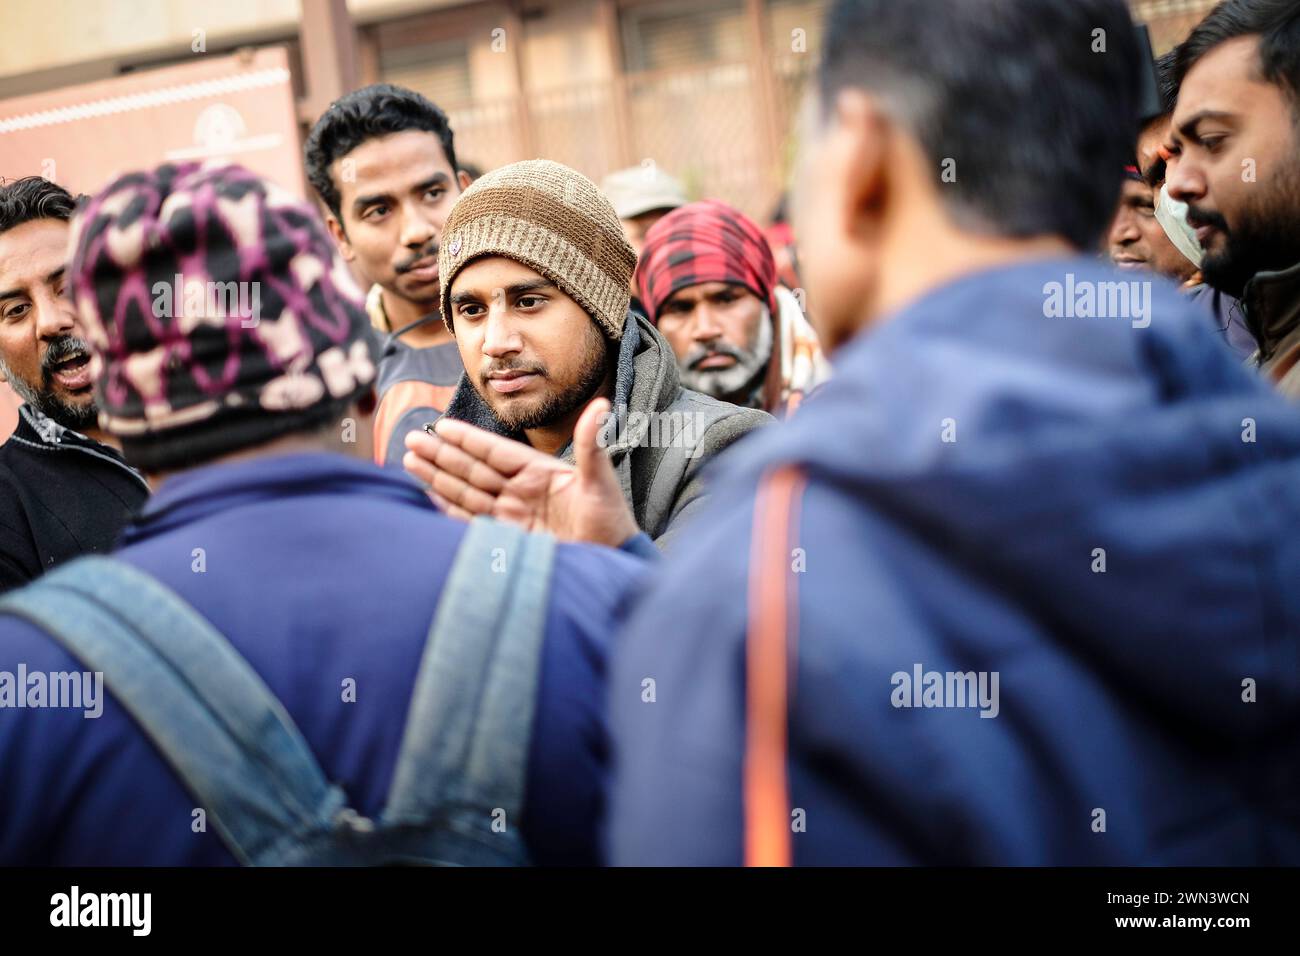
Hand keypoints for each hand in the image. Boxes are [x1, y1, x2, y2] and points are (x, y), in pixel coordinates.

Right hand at [403, 397, 640, 547]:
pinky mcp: (508, 540)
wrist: (611, 563)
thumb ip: (591, 445)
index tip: (442, 425)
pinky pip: (471, 521)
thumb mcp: (600, 481)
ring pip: (466, 492)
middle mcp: (520, 492)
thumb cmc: (611, 522)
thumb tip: (601, 405)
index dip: (468, 439)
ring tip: (409, 462)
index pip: (495, 451)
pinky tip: (429, 499)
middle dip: (442, 455)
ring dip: (438, 478)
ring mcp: (511, 516)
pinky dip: (448, 510)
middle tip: (411, 439)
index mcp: (538, 473)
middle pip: (473, 469)